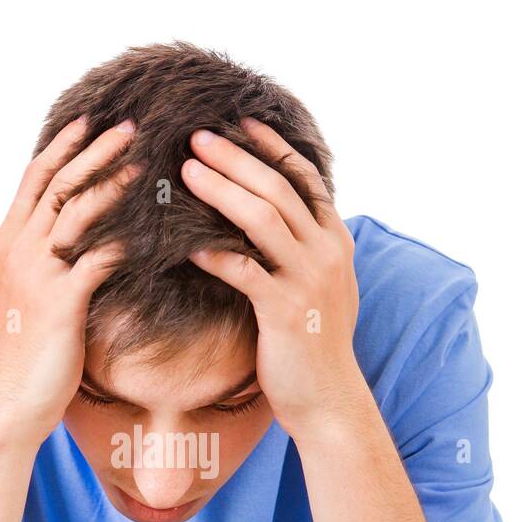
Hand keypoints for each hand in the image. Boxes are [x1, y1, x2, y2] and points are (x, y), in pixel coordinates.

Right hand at [0, 116, 136, 442]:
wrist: (8, 399)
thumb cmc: (20, 354)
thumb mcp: (17, 296)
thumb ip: (32, 263)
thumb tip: (51, 242)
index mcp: (8, 242)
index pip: (35, 179)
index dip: (63, 147)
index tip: (90, 121)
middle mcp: (18, 249)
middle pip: (59, 183)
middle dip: (94, 150)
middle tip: (130, 126)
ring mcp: (38, 273)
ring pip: (77, 211)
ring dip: (113, 183)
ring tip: (145, 163)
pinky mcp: (61, 301)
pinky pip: (99, 259)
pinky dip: (127, 241)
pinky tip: (156, 231)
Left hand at [181, 118, 360, 437]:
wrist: (328, 400)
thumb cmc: (312, 345)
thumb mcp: (319, 287)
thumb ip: (302, 249)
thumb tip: (274, 217)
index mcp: (335, 241)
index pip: (304, 178)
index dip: (271, 147)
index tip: (239, 121)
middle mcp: (327, 253)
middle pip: (278, 189)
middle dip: (236, 159)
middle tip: (197, 136)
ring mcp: (308, 281)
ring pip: (263, 219)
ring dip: (221, 191)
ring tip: (187, 171)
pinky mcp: (285, 311)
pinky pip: (245, 272)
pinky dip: (215, 253)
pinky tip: (185, 242)